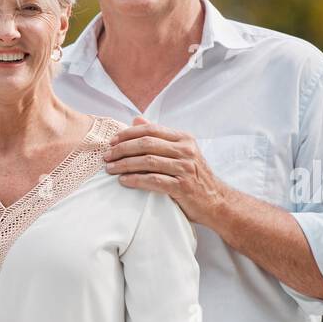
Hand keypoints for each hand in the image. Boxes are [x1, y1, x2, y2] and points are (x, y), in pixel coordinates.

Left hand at [104, 115, 230, 225]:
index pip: (151, 130)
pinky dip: (136, 180)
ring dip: (125, 164)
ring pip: (148, 161)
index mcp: (184, 139)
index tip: (111, 142)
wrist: (215, 202)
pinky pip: (154, 180)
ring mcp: (185, 168)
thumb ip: (159, 137)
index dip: (128, 134)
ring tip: (110, 169)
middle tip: (107, 156)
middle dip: (122, 149)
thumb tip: (136, 119)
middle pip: (147, 144)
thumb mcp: (180, 152)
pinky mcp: (182, 187)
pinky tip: (123, 181)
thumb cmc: (193, 177)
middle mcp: (186, 151)